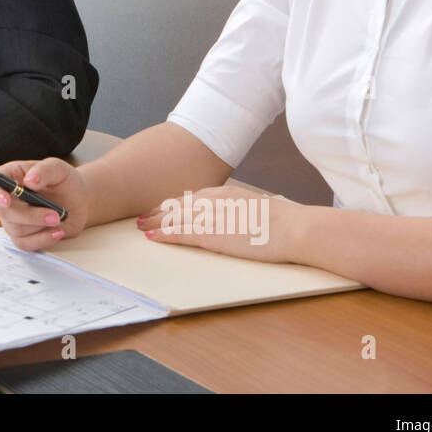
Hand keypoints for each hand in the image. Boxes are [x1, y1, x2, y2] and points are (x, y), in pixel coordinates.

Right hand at [0, 157, 89, 250]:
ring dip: (39, 226)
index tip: (6, 199)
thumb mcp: (58, 168)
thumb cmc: (65, 182)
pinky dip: (42, 240)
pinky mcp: (23, 235)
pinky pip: (24, 243)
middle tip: (54, 214)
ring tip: (59, 219)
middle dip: (29, 215)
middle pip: (4, 211)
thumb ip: (44, 170)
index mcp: (12, 176)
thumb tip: (30, 180)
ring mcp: (14, 218)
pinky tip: (57, 232)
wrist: (79, 201)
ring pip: (15, 229)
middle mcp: (9, 198)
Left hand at [136, 185, 303, 262]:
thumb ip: (237, 210)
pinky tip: (152, 237)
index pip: (190, 199)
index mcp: (224, 194)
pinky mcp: (210, 234)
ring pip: (173, 218)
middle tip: (142, 217)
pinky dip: (163, 235)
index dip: (173, 205)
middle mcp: (212, 201)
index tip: (161, 209)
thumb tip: (234, 218)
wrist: (292, 228)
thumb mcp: (254, 209)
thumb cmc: (282, 223)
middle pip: (177, 206)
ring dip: (155, 223)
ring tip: (140, 227)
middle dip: (158, 212)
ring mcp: (209, 217)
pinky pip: (179, 233)